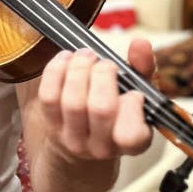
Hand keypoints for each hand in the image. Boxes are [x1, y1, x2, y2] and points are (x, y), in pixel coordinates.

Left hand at [38, 39, 155, 161]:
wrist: (86, 137)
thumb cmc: (119, 110)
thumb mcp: (139, 91)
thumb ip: (143, 67)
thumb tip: (141, 44)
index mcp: (133, 143)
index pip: (130, 134)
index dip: (132, 105)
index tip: (134, 91)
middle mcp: (102, 147)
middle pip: (100, 109)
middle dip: (104, 75)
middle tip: (106, 64)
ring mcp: (73, 138)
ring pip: (73, 102)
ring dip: (79, 69)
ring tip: (87, 55)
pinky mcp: (51, 126)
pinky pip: (48, 96)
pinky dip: (56, 70)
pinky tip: (66, 58)